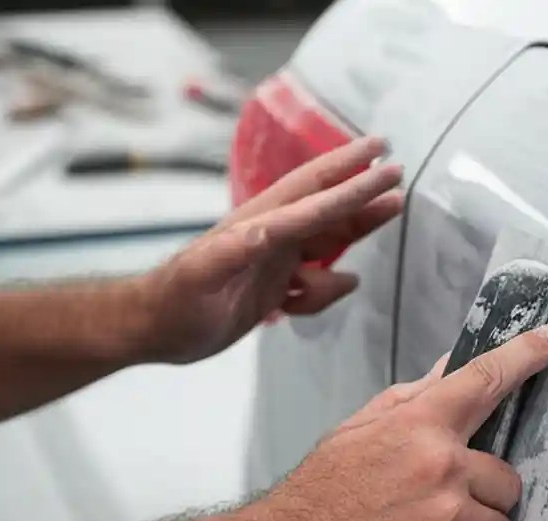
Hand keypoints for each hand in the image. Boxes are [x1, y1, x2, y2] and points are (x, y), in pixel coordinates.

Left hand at [136, 138, 403, 363]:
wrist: (151, 330)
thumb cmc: (172, 302)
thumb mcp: (200, 275)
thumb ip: (235, 250)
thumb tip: (271, 228)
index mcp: (258, 227)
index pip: (314, 201)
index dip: (352, 184)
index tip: (383, 162)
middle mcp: (271, 237)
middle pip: (328, 210)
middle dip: (362, 190)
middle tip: (397, 169)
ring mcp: (274, 261)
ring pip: (327, 243)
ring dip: (355, 235)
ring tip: (387, 215)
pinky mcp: (273, 287)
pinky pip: (315, 284)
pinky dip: (321, 293)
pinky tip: (300, 305)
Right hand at [240, 323, 547, 520]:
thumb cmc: (316, 498)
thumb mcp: (358, 431)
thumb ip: (413, 401)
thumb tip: (451, 371)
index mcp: (418, 425)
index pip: (484, 379)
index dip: (526, 355)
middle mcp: (441, 466)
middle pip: (507, 481)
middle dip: (482, 500)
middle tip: (435, 512)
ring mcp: (448, 520)